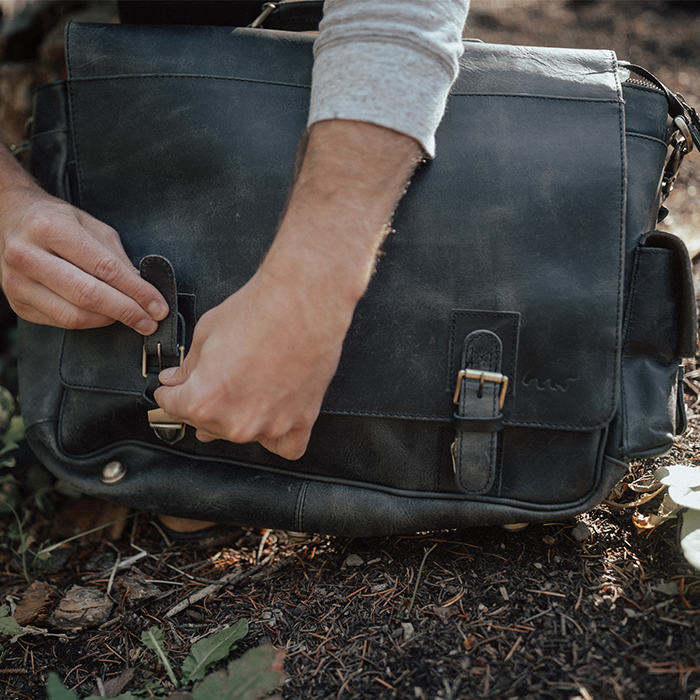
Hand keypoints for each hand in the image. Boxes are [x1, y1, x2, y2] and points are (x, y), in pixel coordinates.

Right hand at [0, 150, 167, 331]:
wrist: (11, 218)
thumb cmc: (56, 221)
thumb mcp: (92, 227)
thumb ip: (117, 259)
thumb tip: (144, 290)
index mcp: (50, 228)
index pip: (104, 268)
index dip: (137, 292)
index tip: (158, 306)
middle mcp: (27, 255)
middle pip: (88, 296)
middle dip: (127, 311)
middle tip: (150, 320)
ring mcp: (17, 282)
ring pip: (74, 315)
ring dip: (111, 321)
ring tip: (132, 318)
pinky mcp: (18, 304)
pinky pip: (62, 322)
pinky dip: (91, 322)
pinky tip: (105, 316)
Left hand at [154, 258, 353, 459]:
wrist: (303, 301)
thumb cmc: (260, 311)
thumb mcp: (206, 333)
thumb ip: (188, 366)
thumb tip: (178, 378)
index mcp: (205, 401)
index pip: (172, 406)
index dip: (170, 391)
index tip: (174, 387)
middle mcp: (237, 421)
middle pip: (205, 424)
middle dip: (201, 403)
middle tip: (212, 380)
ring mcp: (271, 425)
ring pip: (242, 435)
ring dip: (236, 418)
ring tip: (242, 390)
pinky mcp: (301, 420)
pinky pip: (286, 447)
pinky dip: (276, 438)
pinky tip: (269, 420)